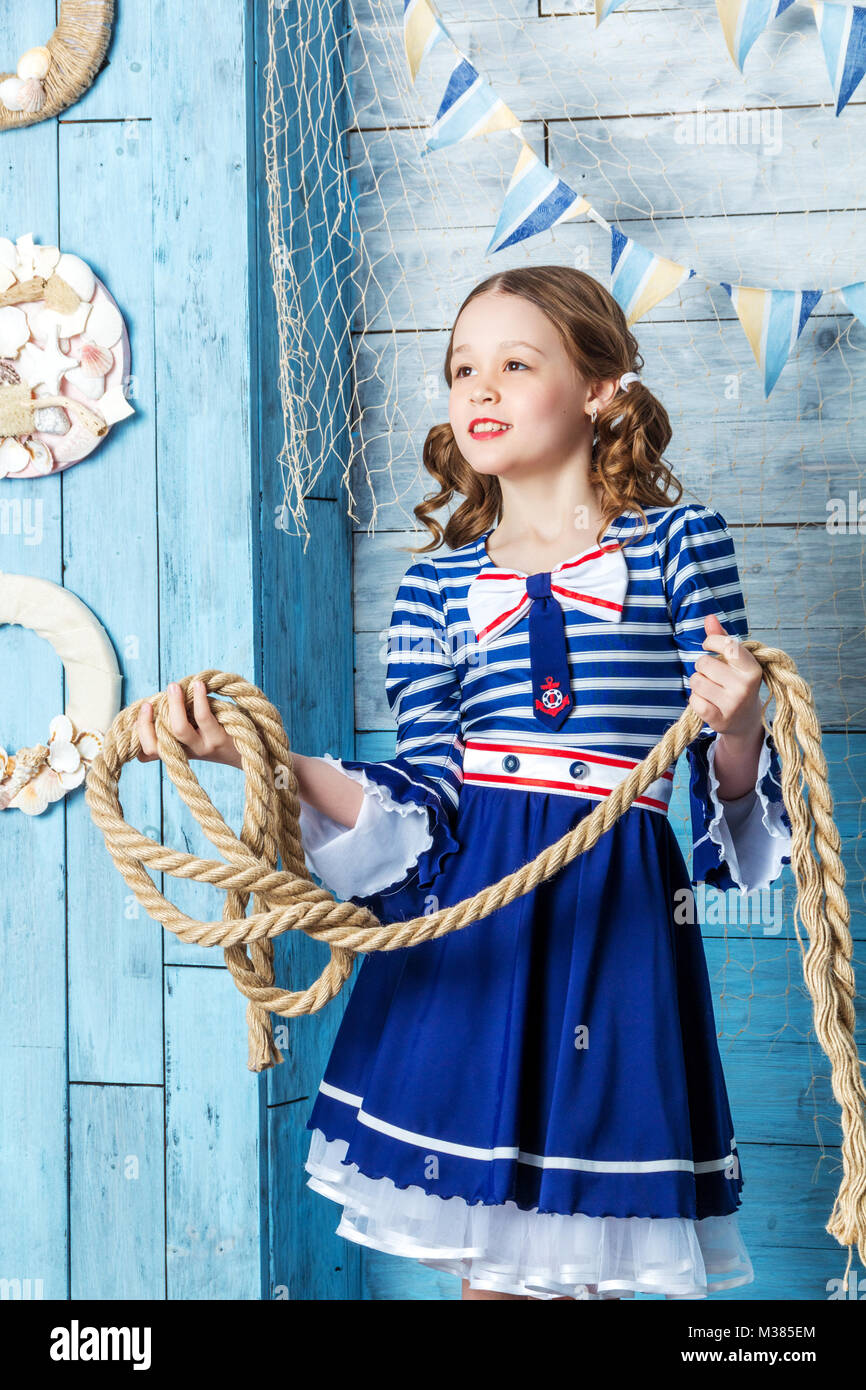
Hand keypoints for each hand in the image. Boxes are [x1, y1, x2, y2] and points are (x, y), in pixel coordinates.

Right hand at [136, 679, 239, 767]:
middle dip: (148, 723)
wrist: (254, 746)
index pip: (148, 753)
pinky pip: (204, 718)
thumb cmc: (221, 729)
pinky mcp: (220, 739)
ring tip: (174, 686)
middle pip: (158, 745)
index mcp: (177, 750)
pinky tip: (199, 685)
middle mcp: (187, 753)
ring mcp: (204, 747)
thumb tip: (156, 700)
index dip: (139, 734)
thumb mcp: (196, 728)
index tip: (142, 710)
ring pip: (179, 729)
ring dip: (174, 705)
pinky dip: (199, 699)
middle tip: (150, 702)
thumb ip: (178, 717)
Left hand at [688, 616, 764, 747]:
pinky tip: (707, 701)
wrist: (745, 721)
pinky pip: (693, 700)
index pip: (727, 645)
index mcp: (753, 669)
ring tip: (710, 688)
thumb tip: (709, 617)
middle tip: (712, 674)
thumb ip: (722, 638)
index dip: (712, 641)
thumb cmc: (738, 683)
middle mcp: (745, 687)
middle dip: (702, 666)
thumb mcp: (736, 661)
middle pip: (704, 663)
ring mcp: (732, 704)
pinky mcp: (719, 719)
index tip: (709, 644)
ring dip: (698, 682)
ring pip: (695, 681)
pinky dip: (695, 699)